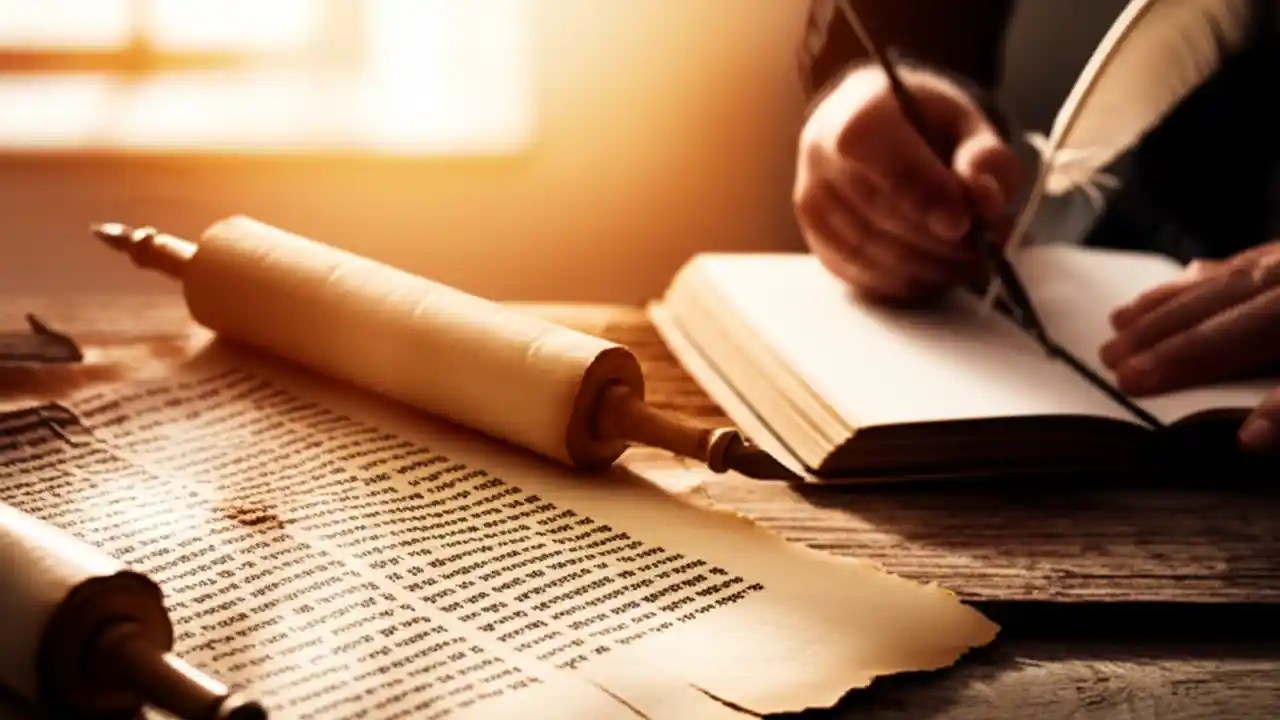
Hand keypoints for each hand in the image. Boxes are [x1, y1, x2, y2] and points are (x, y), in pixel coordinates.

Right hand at [792, 63, 1022, 304]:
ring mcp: (811, 206)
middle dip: (941, 242)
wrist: (867, 121)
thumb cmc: (920, 120)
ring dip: (930, 268)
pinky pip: (863, 277)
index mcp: (860, 118)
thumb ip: (985, 157)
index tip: (965, 224)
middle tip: (987, 247)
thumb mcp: (965, 120)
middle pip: (885, 217)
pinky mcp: (817, 241)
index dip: (931, 201)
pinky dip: (906, 282)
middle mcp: (822, 161)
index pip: (892, 169)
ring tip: (969, 260)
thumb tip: (986, 201)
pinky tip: (935, 269)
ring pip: (874, 255)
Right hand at [1100, 242, 1279, 452]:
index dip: (1174, 361)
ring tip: (1122, 318)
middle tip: (1108, 356)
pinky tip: (1191, 274)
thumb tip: (1247, 441)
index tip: (1127, 381)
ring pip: (1224, 278)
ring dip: (1168, 300)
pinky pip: (1248, 256)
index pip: (1225, 340)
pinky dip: (1210, 273)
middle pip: (1214, 305)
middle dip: (1157, 331)